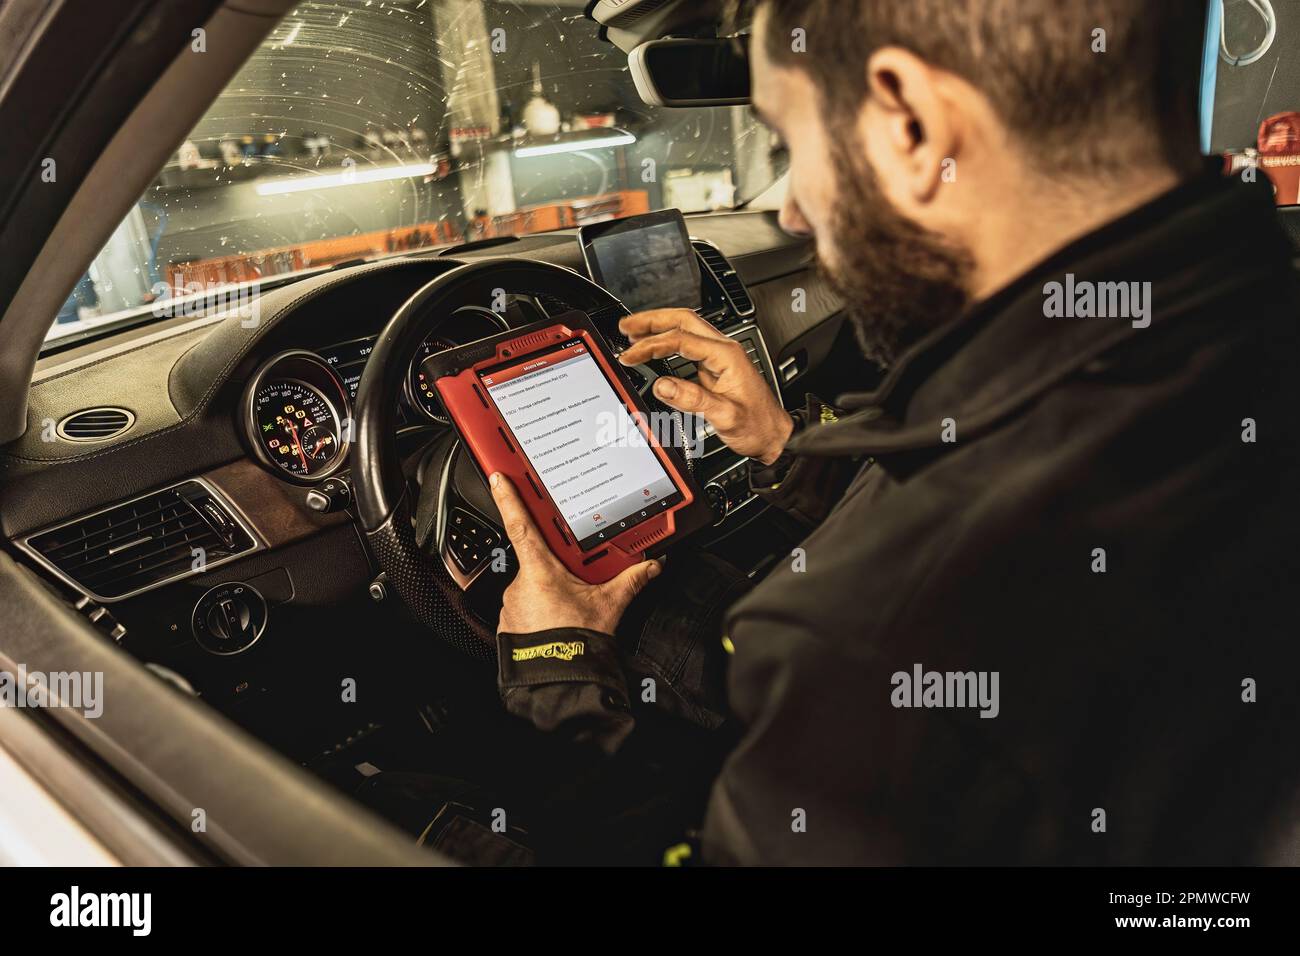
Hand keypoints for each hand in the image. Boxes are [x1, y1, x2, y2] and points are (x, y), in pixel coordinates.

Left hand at [489, 472, 660, 635]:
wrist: (558, 682)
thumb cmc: (575, 643)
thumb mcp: (609, 605)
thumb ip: (630, 580)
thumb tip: (649, 564)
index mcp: (540, 570)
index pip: (520, 523)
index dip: (508, 497)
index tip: (498, 477)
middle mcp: (519, 584)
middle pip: (537, 559)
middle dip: (557, 568)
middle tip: (574, 583)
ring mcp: (512, 605)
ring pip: (532, 586)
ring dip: (550, 591)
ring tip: (571, 609)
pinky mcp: (509, 624)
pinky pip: (525, 608)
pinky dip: (541, 610)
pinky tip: (558, 620)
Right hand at [617, 309, 793, 465]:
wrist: (774, 437)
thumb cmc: (758, 427)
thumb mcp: (725, 416)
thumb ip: (693, 399)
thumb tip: (662, 385)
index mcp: (727, 356)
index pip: (680, 340)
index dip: (652, 345)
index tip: (631, 355)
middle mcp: (724, 350)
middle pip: (684, 320)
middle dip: (652, 320)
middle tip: (626, 326)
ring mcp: (720, 357)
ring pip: (686, 328)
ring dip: (659, 327)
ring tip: (633, 333)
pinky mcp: (715, 367)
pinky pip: (687, 345)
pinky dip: (667, 342)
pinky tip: (654, 348)